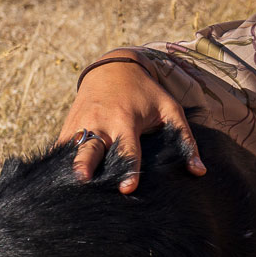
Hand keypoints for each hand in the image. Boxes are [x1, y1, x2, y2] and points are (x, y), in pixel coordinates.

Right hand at [60, 54, 204, 192]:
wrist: (114, 67)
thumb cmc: (147, 93)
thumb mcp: (171, 110)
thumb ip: (186, 141)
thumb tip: (200, 172)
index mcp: (126, 120)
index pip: (128, 149)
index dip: (128, 169)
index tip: (127, 189)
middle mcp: (100, 122)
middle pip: (90, 148)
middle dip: (85, 164)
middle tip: (83, 181)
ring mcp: (81, 122)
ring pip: (71, 148)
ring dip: (68, 165)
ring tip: (65, 185)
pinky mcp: (68, 124)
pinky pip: (60, 145)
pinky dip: (57, 160)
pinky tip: (55, 179)